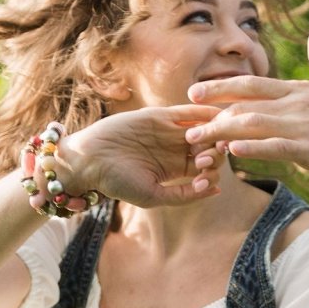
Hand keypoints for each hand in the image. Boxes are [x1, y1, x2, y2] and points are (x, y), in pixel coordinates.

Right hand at [61, 104, 224, 205]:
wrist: (90, 159)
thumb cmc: (118, 182)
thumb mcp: (153, 196)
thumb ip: (184, 195)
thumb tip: (217, 190)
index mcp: (174, 169)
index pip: (206, 168)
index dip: (213, 172)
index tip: (204, 177)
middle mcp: (174, 149)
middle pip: (208, 147)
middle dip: (216, 152)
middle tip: (211, 156)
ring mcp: (168, 131)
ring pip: (202, 129)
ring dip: (214, 133)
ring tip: (218, 138)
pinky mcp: (160, 115)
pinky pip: (188, 112)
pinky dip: (204, 112)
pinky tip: (216, 115)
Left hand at [185, 30, 308, 176]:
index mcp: (302, 90)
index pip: (252, 85)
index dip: (221, 88)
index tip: (196, 92)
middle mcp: (297, 104)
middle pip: (244, 103)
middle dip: (210, 111)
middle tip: (183, 119)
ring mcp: (304, 127)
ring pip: (253, 125)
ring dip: (222, 133)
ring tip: (197, 141)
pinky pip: (277, 148)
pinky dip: (253, 148)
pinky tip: (233, 152)